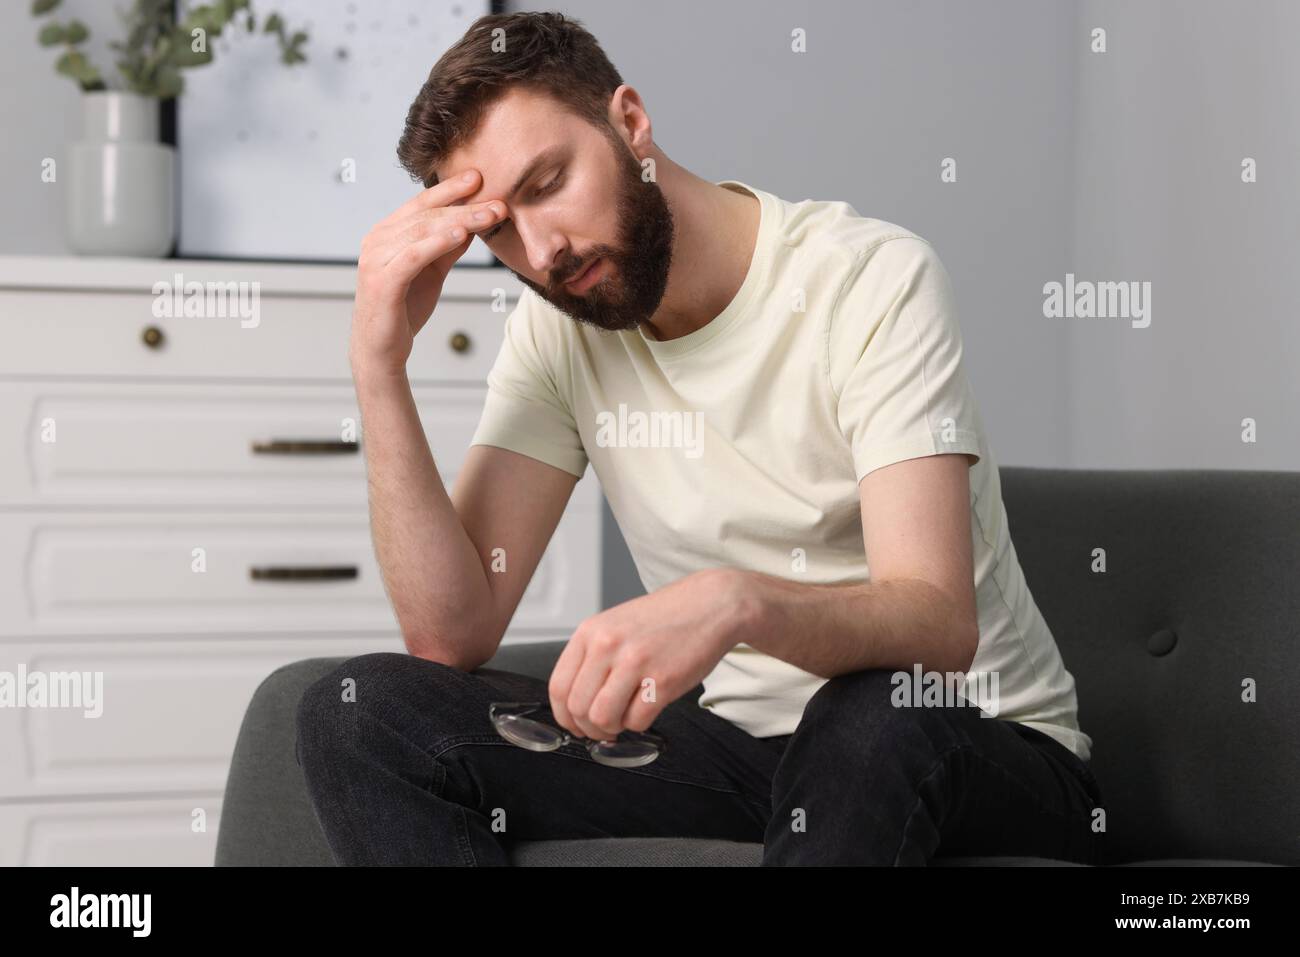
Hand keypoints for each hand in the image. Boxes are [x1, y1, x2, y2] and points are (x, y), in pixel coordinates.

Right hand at [349, 169, 504, 377]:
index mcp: (387, 233)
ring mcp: (376, 259)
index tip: (479, 177)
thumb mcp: (433, 271)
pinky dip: (438, 242)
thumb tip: (473, 223)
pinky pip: (414, 255)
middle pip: (427, 215)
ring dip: (461, 220)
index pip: (422, 204)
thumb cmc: (404, 308)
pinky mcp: (382, 281)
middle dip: (465, 205)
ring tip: (490, 214)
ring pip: (423, 231)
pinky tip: (462, 235)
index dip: (450, 189)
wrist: (382, 348)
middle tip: (498, 199)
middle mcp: (377, 240)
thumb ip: (448, 246)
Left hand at [547, 568, 755, 740]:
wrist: (709, 605)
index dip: (564, 715)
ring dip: (612, 729)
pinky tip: (646, 708)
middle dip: (588, 727)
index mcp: (591, 632)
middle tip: (602, 728)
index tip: (574, 724)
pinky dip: (639, 724)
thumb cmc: (664, 618)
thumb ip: (593, 657)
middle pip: (578, 708)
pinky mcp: (663, 680)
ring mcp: (636, 662)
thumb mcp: (615, 625)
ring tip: (624, 719)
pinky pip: (636, 721)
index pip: (558, 686)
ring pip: (603, 718)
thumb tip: (576, 702)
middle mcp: (608, 645)